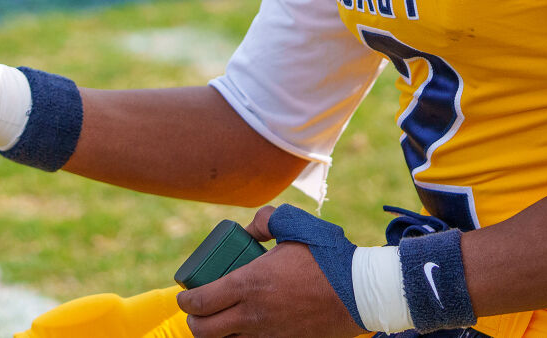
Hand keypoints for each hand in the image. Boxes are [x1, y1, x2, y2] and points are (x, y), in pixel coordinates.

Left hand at [178, 208, 359, 337]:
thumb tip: (249, 230)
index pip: (200, 302)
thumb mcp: (292, 224)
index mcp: (249, 283)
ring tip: (221, 319)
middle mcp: (253, 314)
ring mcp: (269, 334)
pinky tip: (247, 327)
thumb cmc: (325, 255)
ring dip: (218, 334)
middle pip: (205, 332)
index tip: (186, 294)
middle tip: (199, 310)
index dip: (186, 301)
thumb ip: (264, 220)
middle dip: (195, 323)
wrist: (359, 291)